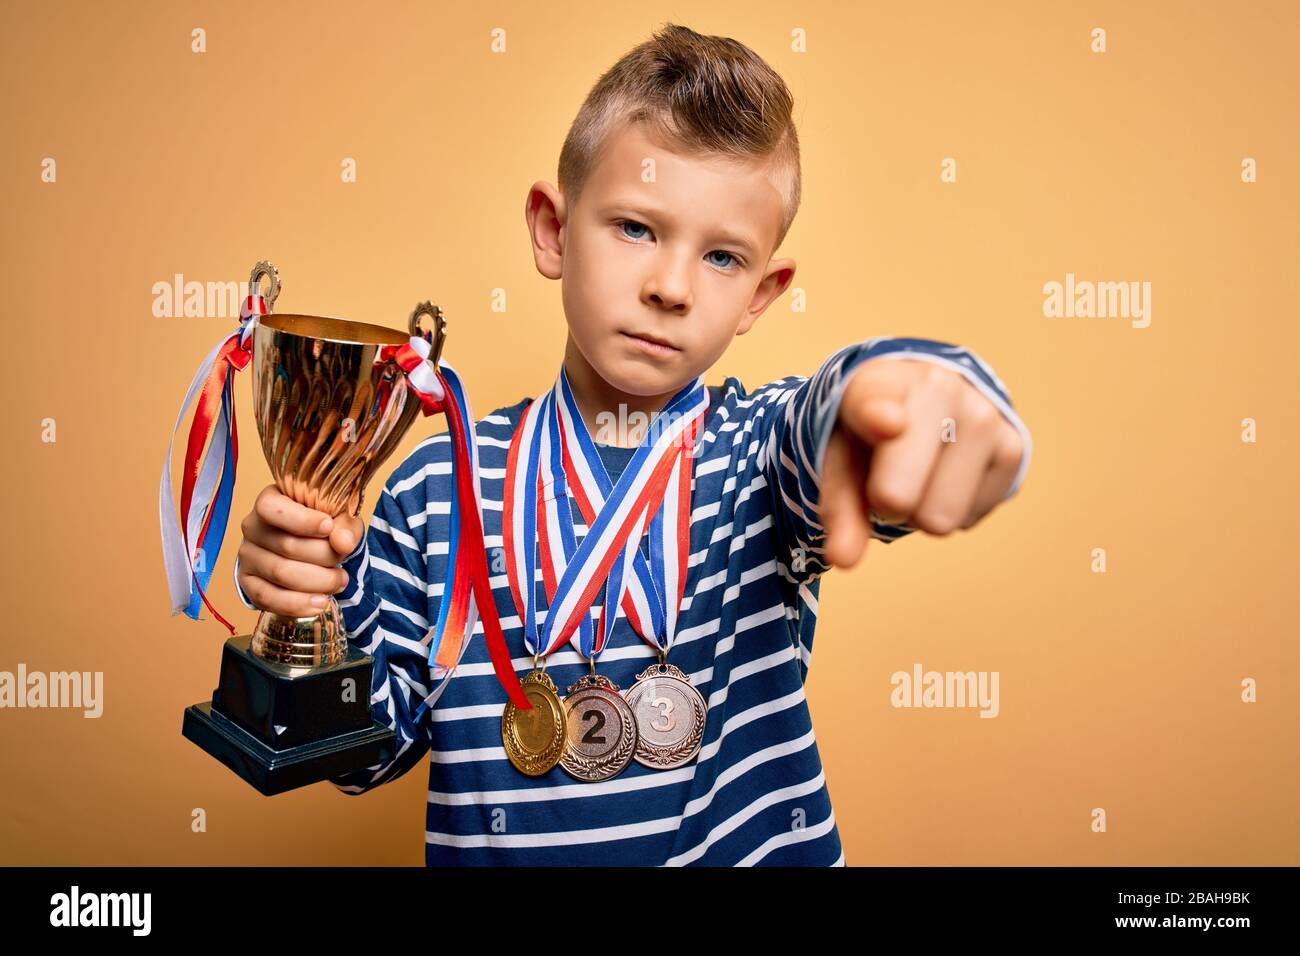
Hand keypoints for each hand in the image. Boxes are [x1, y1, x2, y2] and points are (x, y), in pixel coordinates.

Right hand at [235, 484, 366, 616]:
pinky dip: (297, 604)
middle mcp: (252, 527)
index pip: (273, 508)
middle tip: (343, 562)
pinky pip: (268, 598)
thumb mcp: (340, 519)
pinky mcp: (248, 583)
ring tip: (339, 582)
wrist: (308, 549)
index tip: (328, 527)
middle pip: (287, 545)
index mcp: (271, 500)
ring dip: (317, 582)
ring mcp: (247, 556)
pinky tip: (319, 602)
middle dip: (324, 557)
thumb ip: (345, 527)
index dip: (302, 520)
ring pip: (281, 573)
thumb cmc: (323, 527)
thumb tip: (343, 543)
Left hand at [820, 358, 1023, 567]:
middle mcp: (938, 388)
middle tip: (889, 474)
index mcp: (878, 383)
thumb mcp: (841, 462)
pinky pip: (969, 519)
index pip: (874, 405)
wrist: (926, 401)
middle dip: (888, 503)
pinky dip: (955, 507)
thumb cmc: (872, 437)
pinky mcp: (1013, 447)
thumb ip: (839, 509)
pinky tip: (950, 472)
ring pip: (939, 519)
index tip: (887, 424)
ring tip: (922, 470)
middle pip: (899, 497)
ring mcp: (983, 415)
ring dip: (923, 509)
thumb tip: (844, 560)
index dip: (877, 418)